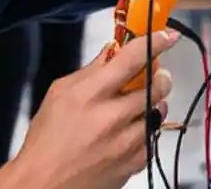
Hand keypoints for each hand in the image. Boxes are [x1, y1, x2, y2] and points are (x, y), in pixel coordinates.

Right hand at [0, 31, 177, 188]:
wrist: (43, 184)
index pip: (132, 59)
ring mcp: (125, 143)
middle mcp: (111, 118)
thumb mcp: (59, 94)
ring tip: (137, 106)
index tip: (167, 36)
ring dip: (153, 104)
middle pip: (156, 85)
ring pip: (159, 112)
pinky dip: (146, 131)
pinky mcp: (133, 163)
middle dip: (159, 75)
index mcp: (90, 94)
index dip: (155, 42)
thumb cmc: (47, 140)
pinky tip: (130, 131)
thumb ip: (89, 70)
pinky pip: (154, 139)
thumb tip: (112, 51)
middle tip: (154, 74)